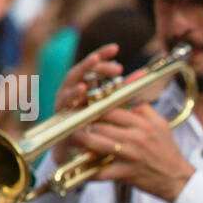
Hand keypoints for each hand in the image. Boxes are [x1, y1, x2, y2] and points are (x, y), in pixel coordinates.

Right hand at [52, 44, 122, 164]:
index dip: (102, 55)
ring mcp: (64, 101)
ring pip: (70, 82)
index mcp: (85, 85)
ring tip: (94, 63)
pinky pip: (64, 101)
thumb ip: (124, 90)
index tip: (115, 48)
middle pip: (81, 70)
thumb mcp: (111, 105)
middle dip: (94, 63)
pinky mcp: (59, 113)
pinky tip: (82, 89)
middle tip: (106, 59)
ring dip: (82, 73)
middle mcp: (72, 90)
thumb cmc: (96, 127)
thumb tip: (143, 74)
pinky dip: (72, 94)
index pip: (93, 66)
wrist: (80, 154)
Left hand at [74, 103, 195, 201]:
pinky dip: (90, 170)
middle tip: (75, 122)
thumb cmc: (167, 150)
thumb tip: (126, 97)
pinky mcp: (126, 173)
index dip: (96, 107)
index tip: (86, 107)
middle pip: (102, 124)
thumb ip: (143, 109)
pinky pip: (102, 171)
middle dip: (87, 123)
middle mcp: (136, 137)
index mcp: (144, 123)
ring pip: (97, 143)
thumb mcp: (160, 124)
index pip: (113, 109)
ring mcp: (130, 155)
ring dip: (82, 140)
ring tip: (74, 137)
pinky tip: (81, 165)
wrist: (176, 178)